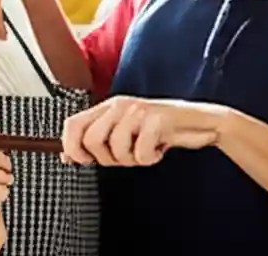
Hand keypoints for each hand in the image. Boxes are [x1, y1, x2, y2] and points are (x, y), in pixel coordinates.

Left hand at [61, 96, 228, 166]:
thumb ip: (96, 140)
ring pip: (116, 148)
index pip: (72, 124)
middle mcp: (118, 106)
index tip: (84, 161)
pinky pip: (141, 153)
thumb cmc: (159, 131)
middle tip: (125, 157)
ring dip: (131, 160)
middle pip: (91, 140)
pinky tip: (159, 149)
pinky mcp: (157, 119)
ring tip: (145, 151)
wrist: (200, 122)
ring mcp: (137, 111)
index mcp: (107, 107)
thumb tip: (67, 157)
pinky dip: (150, 159)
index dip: (72, 147)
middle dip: (106, 159)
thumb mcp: (123, 133)